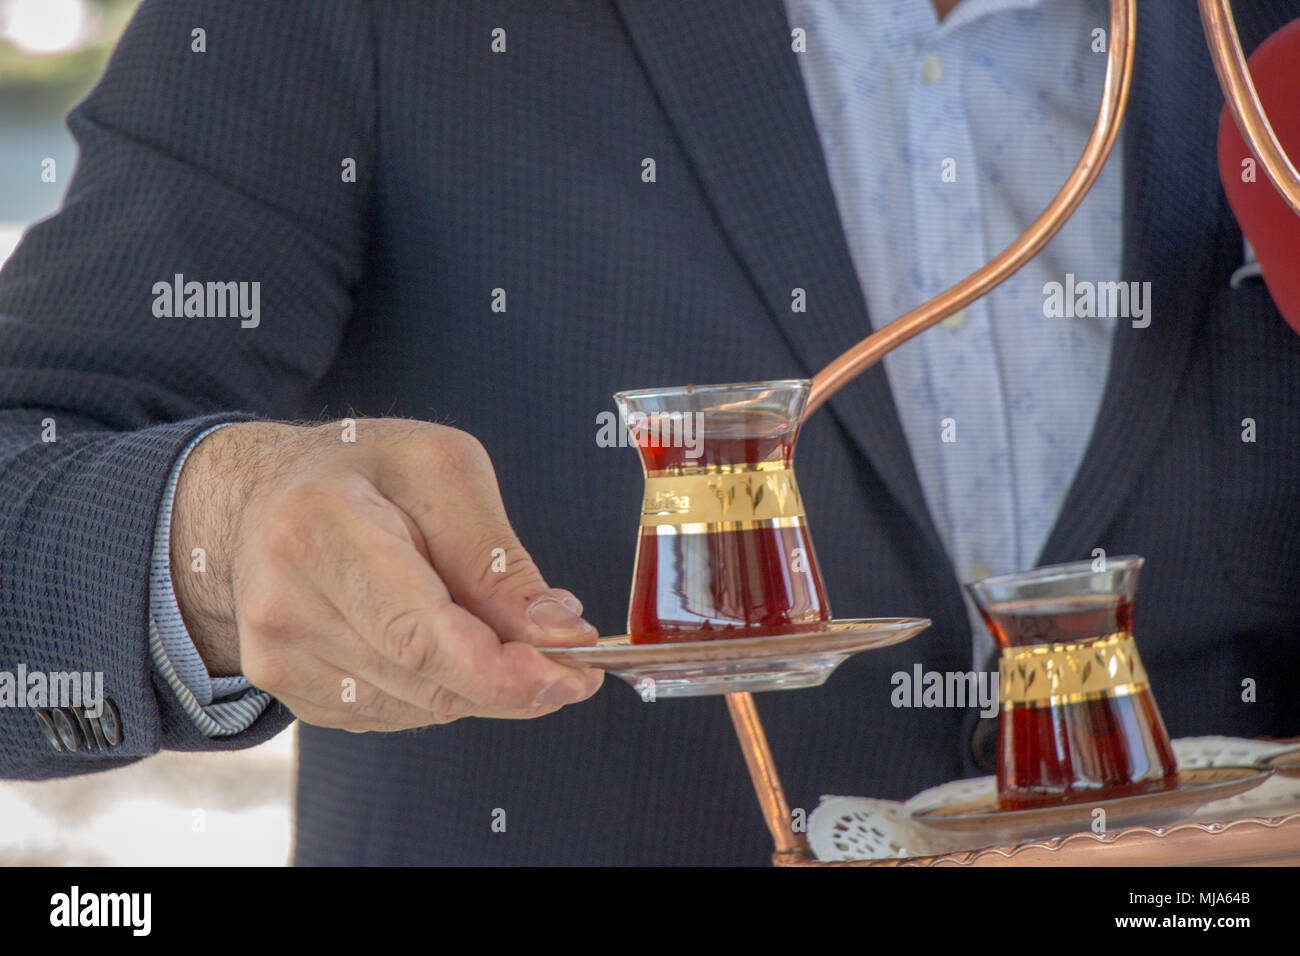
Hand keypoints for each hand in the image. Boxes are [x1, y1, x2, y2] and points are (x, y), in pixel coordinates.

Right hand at [168, 418, 603, 729]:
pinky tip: (443, 643)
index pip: (419, 633)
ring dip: (481, 685)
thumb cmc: (362, 471)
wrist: (263, 494)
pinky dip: (441, 689)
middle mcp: (284, 603)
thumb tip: (559, 633)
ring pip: (420, 706)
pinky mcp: (288, 690)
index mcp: (319, 528)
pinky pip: (394, 713)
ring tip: (504, 636)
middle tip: (574, 666)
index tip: (574, 673)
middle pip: (425, 679)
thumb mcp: (443, 471)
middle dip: (515, 683)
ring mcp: (278, 657)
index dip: (504, 671)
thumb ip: (499, 559)